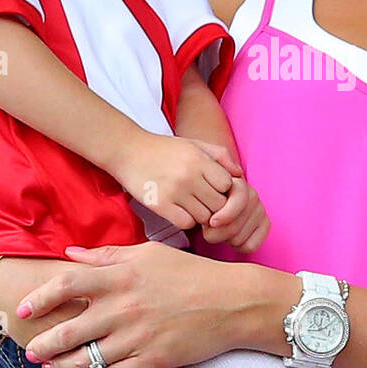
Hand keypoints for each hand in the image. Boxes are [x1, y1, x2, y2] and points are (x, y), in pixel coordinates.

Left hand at [18, 241, 261, 367]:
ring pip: (87, 359)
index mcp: (121, 276)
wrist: (233, 302)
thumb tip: (70, 253)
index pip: (66, 285)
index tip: (23, 308)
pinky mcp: (153, 359)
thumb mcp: (149, 253)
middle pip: (68, 330)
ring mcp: (138, 336)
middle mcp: (124, 306)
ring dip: (64, 367)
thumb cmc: (190, 273)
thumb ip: (106, 255)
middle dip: (43, 344)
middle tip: (30, 349)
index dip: (39, 297)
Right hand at [118, 135, 242, 232]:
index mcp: (199, 159)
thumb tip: (239, 175)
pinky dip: (186, 220)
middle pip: (218, 204)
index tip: (214, 189)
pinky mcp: (159, 204)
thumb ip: (220, 155)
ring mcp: (173, 191)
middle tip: (204, 201)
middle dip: (215, 206)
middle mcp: (188, 175)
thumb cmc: (163, 149)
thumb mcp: (194, 144)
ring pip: (204, 217)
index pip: (228, 186)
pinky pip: (185, 223)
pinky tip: (179, 211)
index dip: (224, 190)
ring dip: (201, 215)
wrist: (127, 151)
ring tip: (191, 205)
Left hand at [199, 173, 269, 252]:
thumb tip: (236, 172)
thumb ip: (215, 169)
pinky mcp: (265, 225)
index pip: (240, 200)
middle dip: (217, 232)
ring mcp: (260, 210)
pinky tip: (229, 238)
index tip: (211, 222)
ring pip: (240, 238)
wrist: (208, 201)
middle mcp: (253, 195)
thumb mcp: (200, 179)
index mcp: (238, 183)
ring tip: (217, 230)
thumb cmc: (200, 193)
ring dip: (224, 239)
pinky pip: (250, 246)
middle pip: (235, 226)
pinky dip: (237, 247)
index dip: (226, 214)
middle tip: (208, 228)